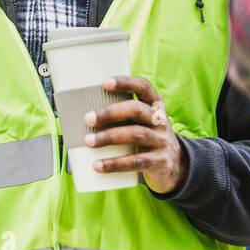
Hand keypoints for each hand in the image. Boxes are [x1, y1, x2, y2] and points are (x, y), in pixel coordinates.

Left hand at [84, 75, 187, 194]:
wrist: (174, 167)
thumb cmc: (146, 138)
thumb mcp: (142, 122)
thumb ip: (121, 116)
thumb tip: (75, 113)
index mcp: (154, 106)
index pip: (143, 86)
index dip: (125, 83)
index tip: (103, 83)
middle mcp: (160, 120)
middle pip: (136, 110)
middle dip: (110, 112)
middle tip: (87, 118)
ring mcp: (161, 141)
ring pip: (136, 134)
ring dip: (109, 137)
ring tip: (88, 141)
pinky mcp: (158, 162)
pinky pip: (136, 161)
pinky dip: (115, 163)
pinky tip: (98, 165)